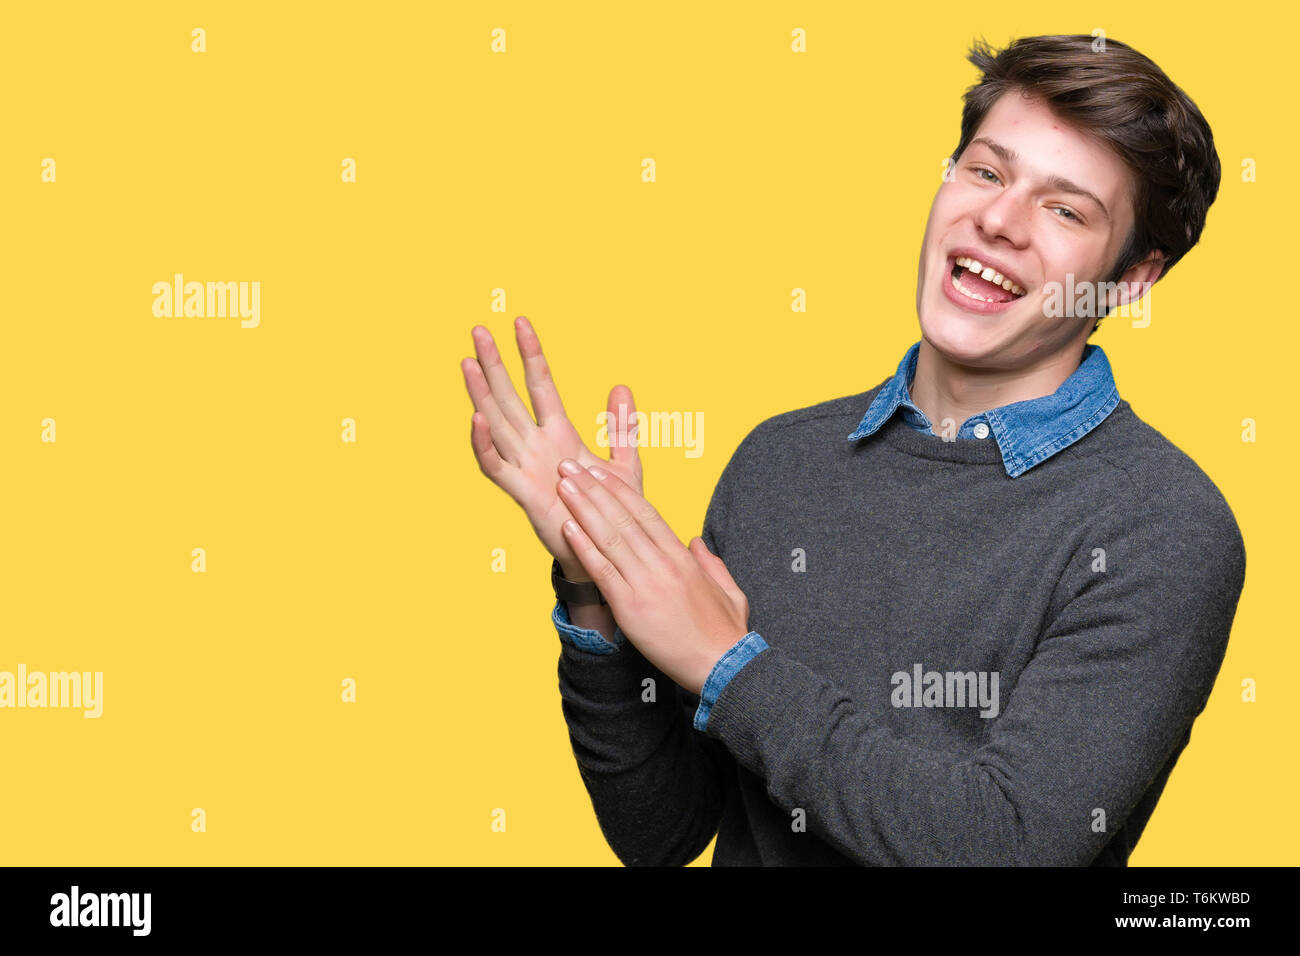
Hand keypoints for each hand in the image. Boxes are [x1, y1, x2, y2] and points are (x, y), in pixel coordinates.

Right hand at [462, 316, 642, 579]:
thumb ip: (622, 427)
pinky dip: (485, 444)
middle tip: (478, 329)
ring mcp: (525, 466)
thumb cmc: (610, 510)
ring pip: (497, 423)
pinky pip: (496, 465)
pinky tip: (477, 419)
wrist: (604, 551)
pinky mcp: (521, 492)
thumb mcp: (624, 464)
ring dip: (481, 393)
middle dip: (494, 364)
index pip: (541, 385)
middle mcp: (536, 445)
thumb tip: (621, 386)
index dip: (530, 354)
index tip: (520, 322)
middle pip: (510, 396)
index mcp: (559, 434)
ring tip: (467, 362)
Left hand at [554, 458, 750, 694]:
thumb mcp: (729, 590)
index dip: (620, 490)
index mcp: (682, 558)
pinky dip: (583, 548)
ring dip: (583, 508)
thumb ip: (710, 563)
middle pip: (622, 517)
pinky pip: (602, 571)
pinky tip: (567, 529)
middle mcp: (662, 563)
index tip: (601, 473)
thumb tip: (696, 542)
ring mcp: (645, 583)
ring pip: (609, 537)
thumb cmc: (726, 632)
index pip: (646, 513)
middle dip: (593, 488)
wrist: (722, 665)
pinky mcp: (630, 606)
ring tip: (563, 486)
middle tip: (570, 466)